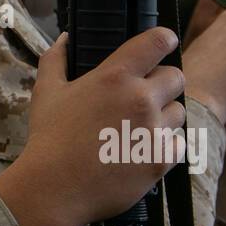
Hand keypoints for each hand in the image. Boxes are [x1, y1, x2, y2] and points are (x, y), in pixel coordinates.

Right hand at [0, 29, 186, 225]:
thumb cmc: (49, 137)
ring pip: (179, 112)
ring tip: (141, 127)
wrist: (54, 187)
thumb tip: (66, 38)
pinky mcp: (161, 160)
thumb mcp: (46, 91)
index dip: (163, 40)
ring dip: (164, 116)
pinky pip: (178, 144)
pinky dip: (164, 146)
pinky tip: (142, 151)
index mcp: (115, 76)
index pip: (158, 41)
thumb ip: (56, 58)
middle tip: (145, 96)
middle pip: (177, 76)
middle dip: (163, 83)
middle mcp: (141, 99)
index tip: (161, 45)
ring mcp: (154, 131)